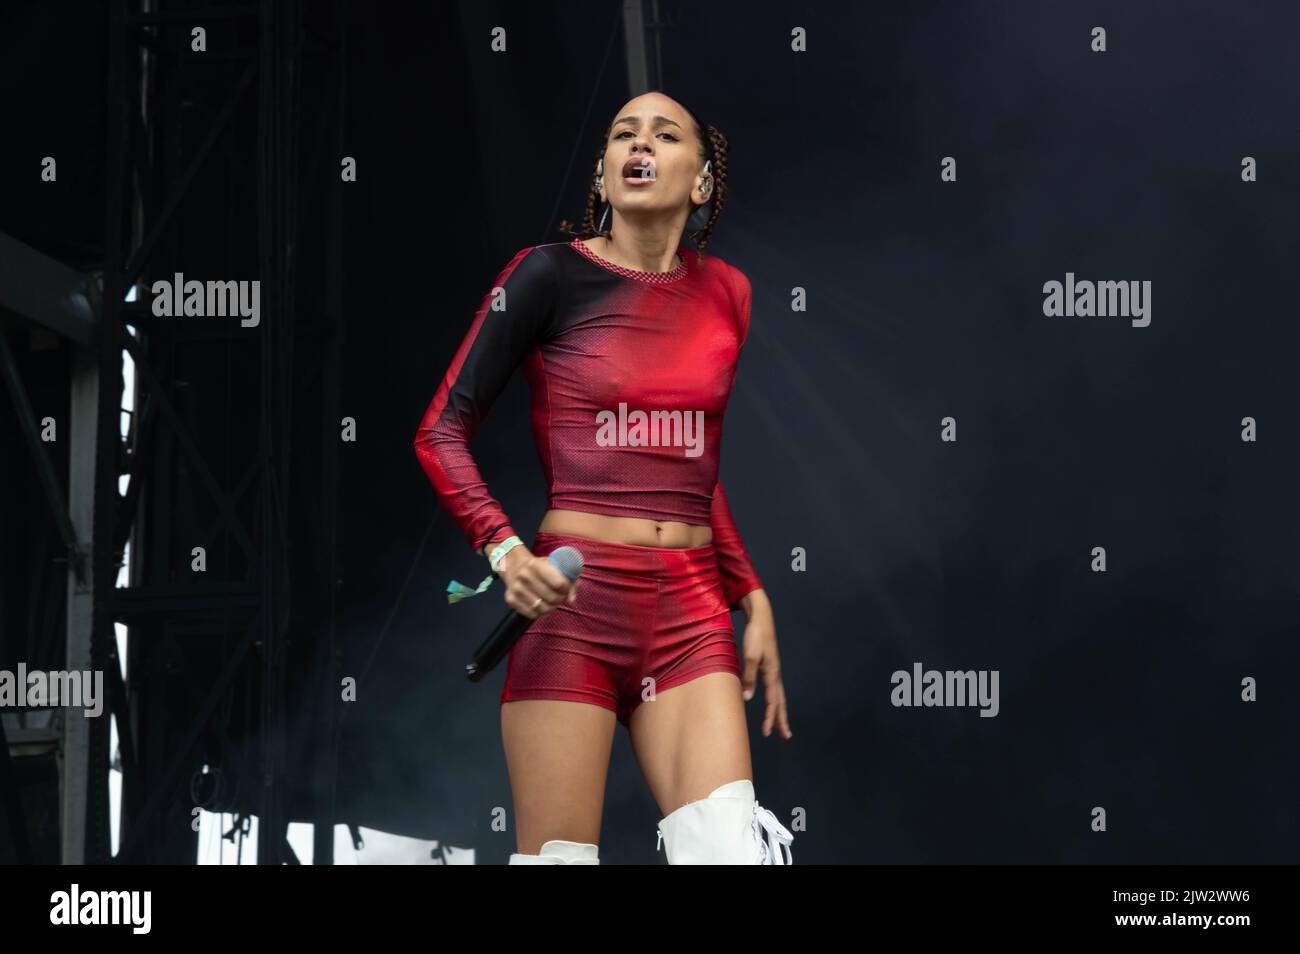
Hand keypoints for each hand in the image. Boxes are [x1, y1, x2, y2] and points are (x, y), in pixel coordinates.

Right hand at [495, 545, 579, 618]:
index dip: (567, 589)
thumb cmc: (539, 567)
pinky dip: (541, 613)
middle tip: (560, 596)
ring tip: (552, 602)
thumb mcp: (555, 565)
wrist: (514, 566)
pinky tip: (542, 606)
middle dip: (560, 599)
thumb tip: (572, 600)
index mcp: (536, 565)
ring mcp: (516, 589)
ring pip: (543, 609)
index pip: (559, 583)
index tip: (566, 588)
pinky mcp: (511, 600)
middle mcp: (524, 576)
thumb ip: (569, 579)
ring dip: (552, 608)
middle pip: (552, 598)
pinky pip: (532, 614)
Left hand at [737, 591, 791, 739]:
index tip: (766, 733)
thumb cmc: (755, 636)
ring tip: (780, 724)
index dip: (770, 718)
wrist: (761, 619)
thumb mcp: (749, 657)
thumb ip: (749, 678)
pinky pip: (774, 689)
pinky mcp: (769, 667)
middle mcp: (775, 675)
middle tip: (785, 736)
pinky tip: (772, 703)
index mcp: (772, 674)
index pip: (773, 702)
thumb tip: (747, 699)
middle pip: (781, 702)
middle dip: (782, 720)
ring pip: (779, 696)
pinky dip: (775, 700)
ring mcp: (774, 671)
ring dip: (779, 711)